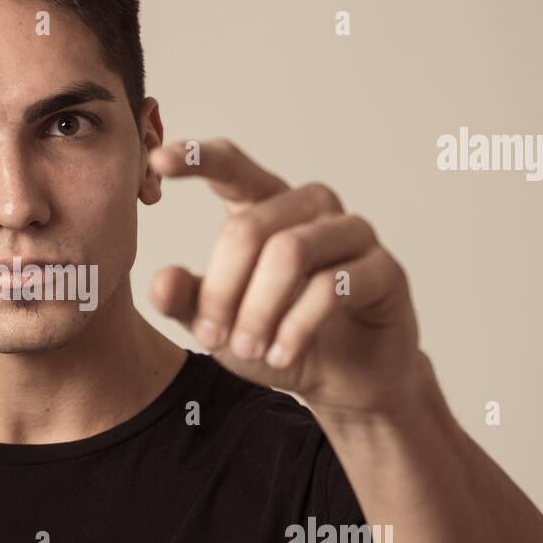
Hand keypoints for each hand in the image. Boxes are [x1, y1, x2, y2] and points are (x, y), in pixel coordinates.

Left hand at [147, 137, 427, 420]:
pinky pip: (331, 287)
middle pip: (250, 227)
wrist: (344, 383)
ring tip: (248, 350)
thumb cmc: (277, 340)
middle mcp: (312, 208)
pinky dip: (296, 328)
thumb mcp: (220, 326)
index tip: (158, 161)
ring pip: (290, 253)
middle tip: (210, 336)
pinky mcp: (384, 270)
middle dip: (222, 289)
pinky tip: (281, 356)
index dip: (198, 159)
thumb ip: (188, 302)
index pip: (233, 168)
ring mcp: (353, 234)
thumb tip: (159, 282)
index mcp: (267, 206)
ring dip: (259, 310)